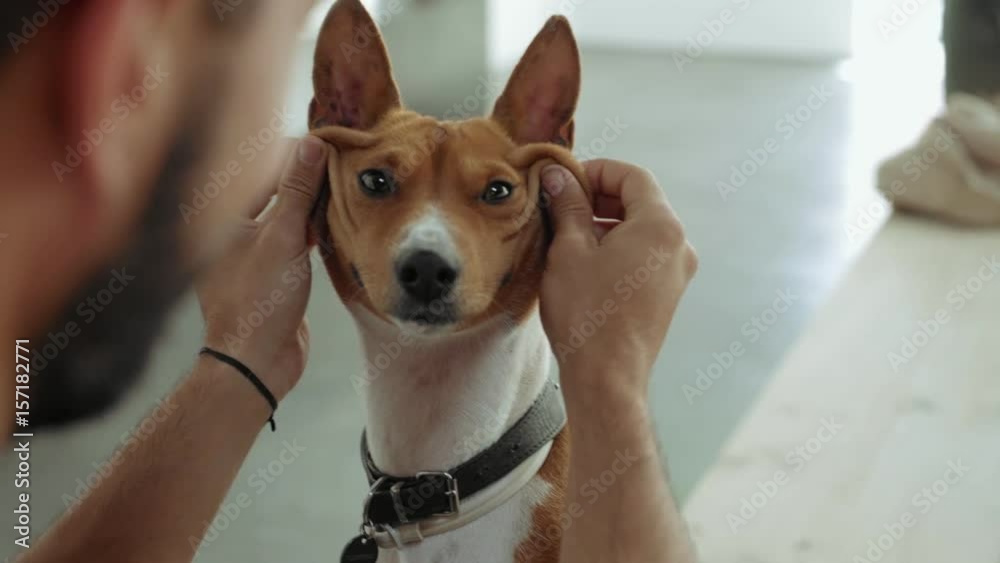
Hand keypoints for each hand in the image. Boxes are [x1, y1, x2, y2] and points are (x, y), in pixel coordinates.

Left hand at [197, 135, 327, 401]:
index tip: (336, 139)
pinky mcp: (273, 271)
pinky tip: (341, 221)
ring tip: (352, 185)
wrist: (255, 362)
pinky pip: (297, 238)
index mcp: (224, 214)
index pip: (266, 166)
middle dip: (313, 176)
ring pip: (291, 213)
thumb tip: (312, 144)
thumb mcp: (283, 238)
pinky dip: (318, 228)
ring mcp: (254, 250)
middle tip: (351, 159)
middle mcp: (234, 228)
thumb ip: (298, 190)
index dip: (301, 151)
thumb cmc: (258, 301)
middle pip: (278, 188)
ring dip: (318, 202)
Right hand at [539, 159, 697, 403]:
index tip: (564, 181)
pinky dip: (615, 247)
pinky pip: (642, 255)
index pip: (631, 176)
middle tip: (560, 206)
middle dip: (598, 197)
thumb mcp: (568, 250)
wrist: (606, 377)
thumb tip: (558, 174)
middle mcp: (678, 246)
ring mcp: (676, 272)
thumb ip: (567, 205)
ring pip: (639, 229)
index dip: (595, 171)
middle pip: (639, 201)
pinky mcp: (667, 294)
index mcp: (660, 226)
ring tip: (565, 236)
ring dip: (604, 223)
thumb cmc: (586, 314)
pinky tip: (583, 263)